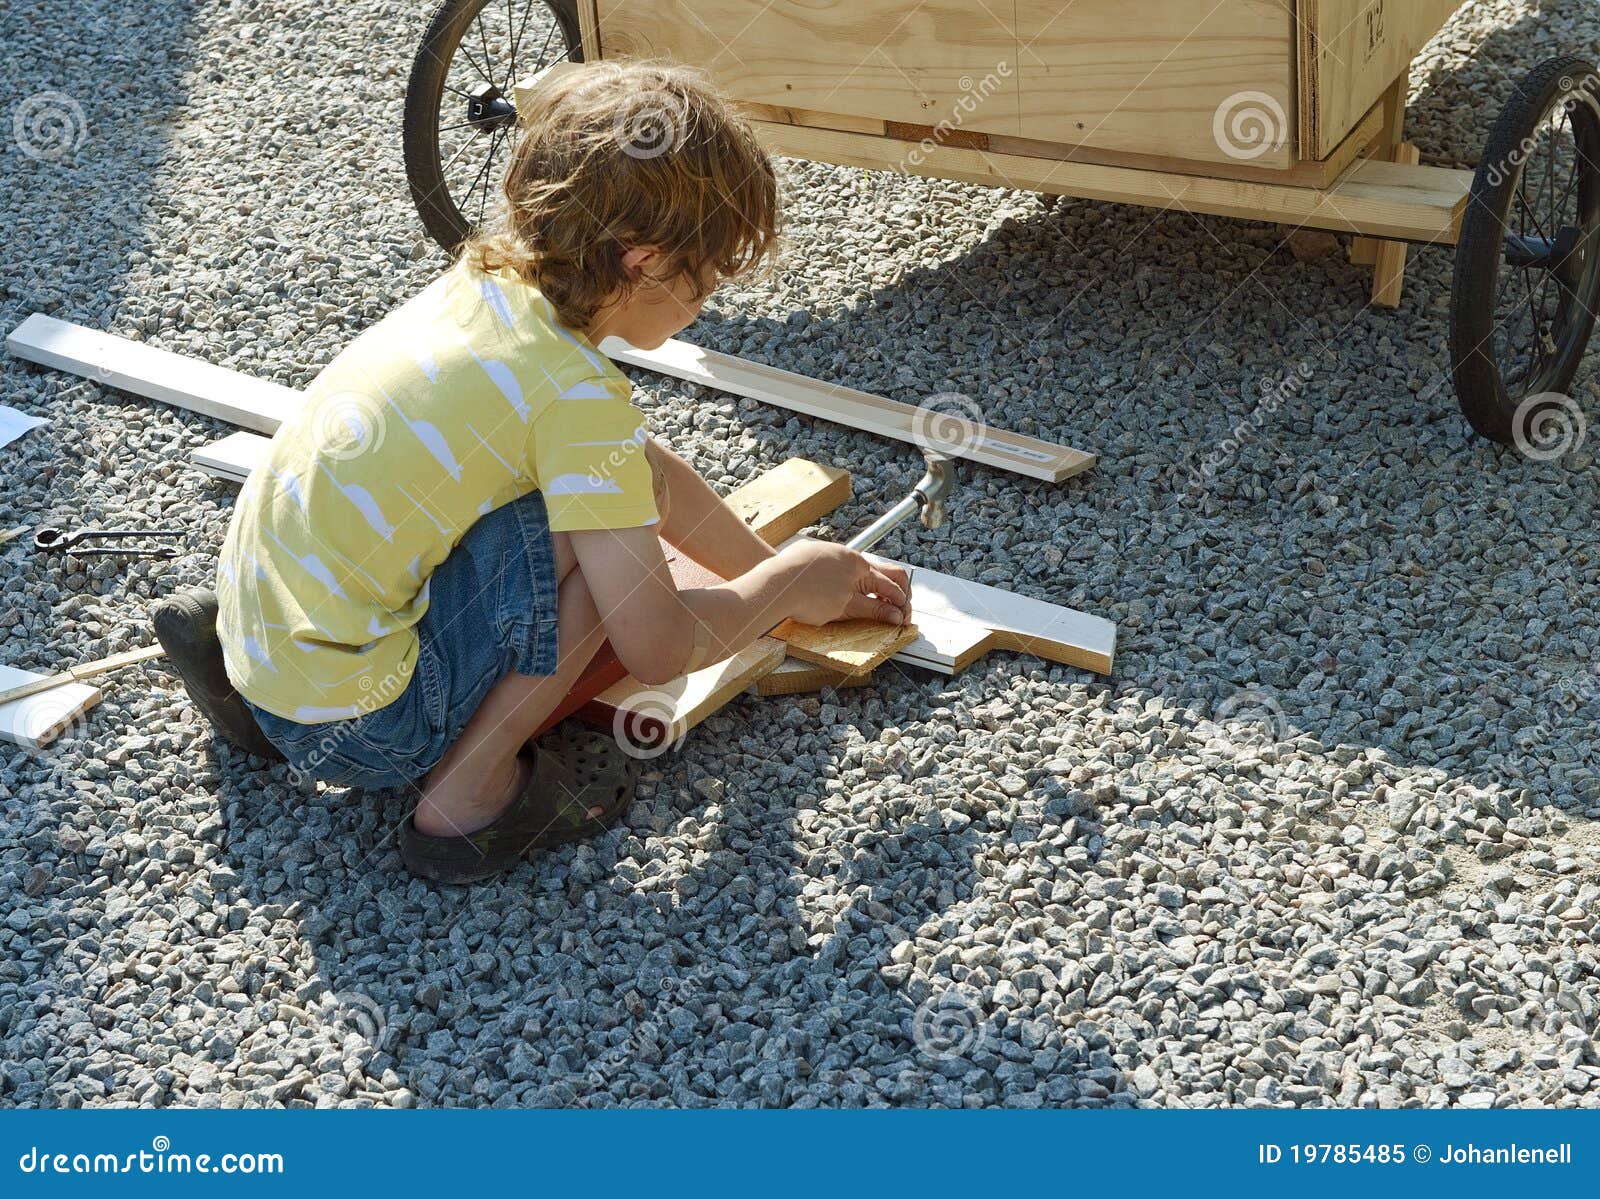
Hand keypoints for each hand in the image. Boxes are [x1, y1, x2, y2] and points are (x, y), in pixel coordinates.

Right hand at [775, 540, 911, 626]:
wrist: (777, 581)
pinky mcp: (838, 609)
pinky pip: (863, 615)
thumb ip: (830, 559)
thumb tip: (831, 561)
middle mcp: (852, 573)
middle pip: (887, 584)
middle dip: (901, 597)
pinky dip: (879, 618)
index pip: (880, 568)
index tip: (894, 588)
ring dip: (895, 611)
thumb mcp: (814, 552)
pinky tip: (888, 622)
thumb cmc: (789, 565)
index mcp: (848, 557)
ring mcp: (847, 592)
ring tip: (901, 618)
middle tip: (905, 605)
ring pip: (880, 602)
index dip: (892, 581)